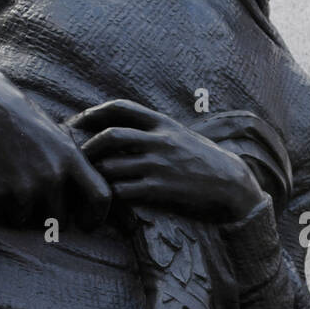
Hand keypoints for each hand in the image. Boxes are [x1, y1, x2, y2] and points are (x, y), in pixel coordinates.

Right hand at [0, 64, 110, 227]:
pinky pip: (4, 218)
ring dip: (22, 212)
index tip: (86, 224)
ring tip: (12, 188)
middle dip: (50, 215)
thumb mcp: (57, 134)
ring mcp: (24, 187)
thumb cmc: (20, 117)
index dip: (96, 217)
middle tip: (36, 201)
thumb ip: (73, 162)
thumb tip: (88, 189)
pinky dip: (0, 209)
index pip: (101, 198)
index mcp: (71, 158)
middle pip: (60, 220)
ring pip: (29, 222)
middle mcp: (51, 176)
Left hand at [71, 100, 264, 221]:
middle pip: (109, 135)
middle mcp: (159, 140)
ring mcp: (159, 165)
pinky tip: (105, 200)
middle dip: (87, 146)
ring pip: (112, 165)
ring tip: (88, 181)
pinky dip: (109, 196)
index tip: (78, 122)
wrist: (233, 185)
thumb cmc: (206, 161)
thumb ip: (155, 130)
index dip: (94, 113)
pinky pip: (123, 191)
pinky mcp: (160, 189)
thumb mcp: (182, 135)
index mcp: (163, 123)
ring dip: (96, 174)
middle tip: (76, 156)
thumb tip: (126, 129)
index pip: (121, 108)